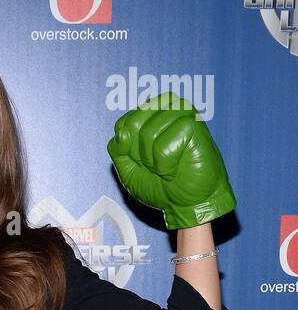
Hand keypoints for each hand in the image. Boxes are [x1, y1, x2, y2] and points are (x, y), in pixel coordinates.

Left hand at [107, 91, 235, 230]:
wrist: (186, 203)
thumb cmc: (160, 185)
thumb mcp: (127, 170)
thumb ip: (117, 150)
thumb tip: (121, 133)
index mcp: (149, 112)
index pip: (123, 124)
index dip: (128, 150)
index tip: (143, 161)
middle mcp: (165, 106)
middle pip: (133, 124)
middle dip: (140, 153)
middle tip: (156, 164)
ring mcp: (181, 112)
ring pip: (148, 133)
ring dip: (153, 161)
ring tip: (168, 166)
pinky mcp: (193, 124)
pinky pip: (163, 146)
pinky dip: (165, 165)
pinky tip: (176, 167)